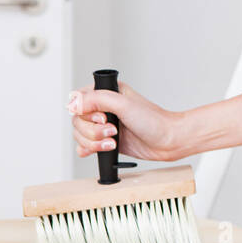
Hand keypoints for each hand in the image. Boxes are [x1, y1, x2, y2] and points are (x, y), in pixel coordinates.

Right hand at [67, 80, 182, 162]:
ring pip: (80, 135)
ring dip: (94, 142)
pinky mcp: (105, 140)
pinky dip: (91, 149)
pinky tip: (105, 148)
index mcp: (108, 93)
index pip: (78, 100)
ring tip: (114, 141)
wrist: (168, 141)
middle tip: (113, 130)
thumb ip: (97, 100)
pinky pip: (84, 146)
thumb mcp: (125, 104)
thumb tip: (73, 103)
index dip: (86, 112)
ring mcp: (104, 125)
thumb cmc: (154, 121)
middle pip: (77, 120)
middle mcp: (103, 108)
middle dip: (93, 130)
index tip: (102, 117)